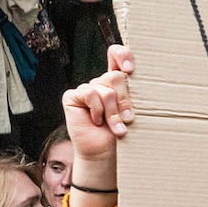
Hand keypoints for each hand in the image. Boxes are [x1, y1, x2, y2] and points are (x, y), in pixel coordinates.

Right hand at [62, 44, 135, 171]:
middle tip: (128, 118)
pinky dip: (97, 110)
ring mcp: (86, 89)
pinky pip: (89, 94)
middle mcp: (101, 83)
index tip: (130, 69)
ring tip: (117, 127)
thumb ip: (132, 92)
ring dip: (113, 112)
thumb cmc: (121, 133)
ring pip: (106, 89)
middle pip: (116, 76)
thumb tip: (134, 75)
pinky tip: (96, 121)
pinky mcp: (73, 96)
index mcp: (116, 82)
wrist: (105, 152)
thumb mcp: (131, 110)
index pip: (116, 54)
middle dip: (125, 100)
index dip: (123, 55)